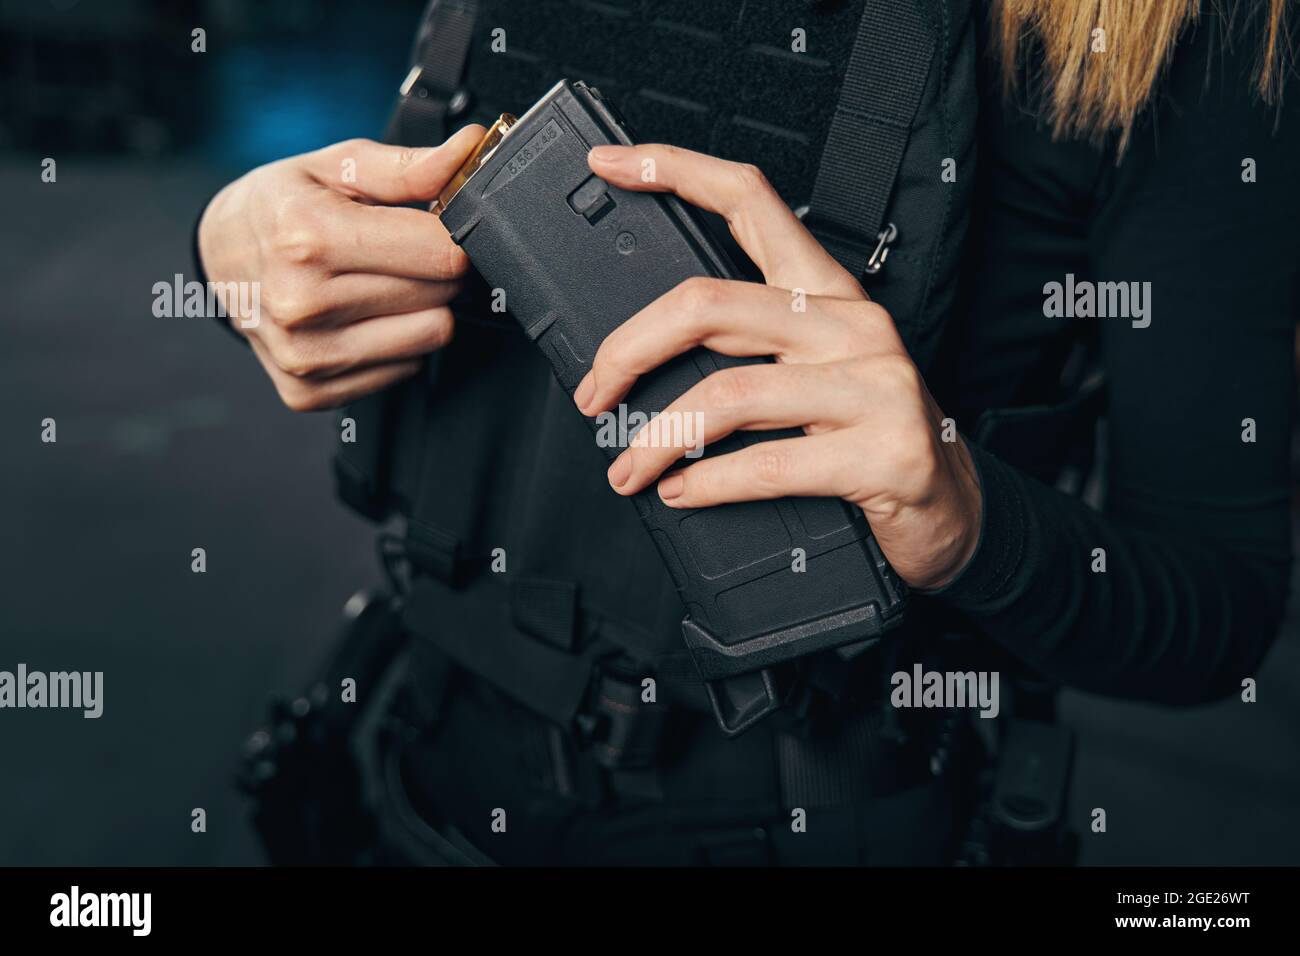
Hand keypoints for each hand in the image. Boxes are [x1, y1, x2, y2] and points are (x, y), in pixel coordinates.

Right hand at [197, 127, 484, 410]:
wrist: (218, 254)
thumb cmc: (281, 205)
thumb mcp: (336, 166)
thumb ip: (409, 166)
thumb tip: (470, 149)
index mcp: (309, 236)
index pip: (441, 253)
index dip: (453, 235)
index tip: (435, 226)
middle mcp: (303, 302)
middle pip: (440, 295)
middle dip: (435, 269)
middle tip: (402, 253)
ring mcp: (304, 354)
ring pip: (431, 336)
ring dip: (420, 309)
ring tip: (382, 283)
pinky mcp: (308, 390)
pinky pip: (404, 370)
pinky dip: (395, 343)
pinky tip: (363, 317)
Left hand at [580, 144, 981, 589]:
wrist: (954, 511)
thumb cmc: (869, 439)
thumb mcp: (814, 375)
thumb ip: (748, 351)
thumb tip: (640, 366)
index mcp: (827, 293)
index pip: (750, 202)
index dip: (675, 171)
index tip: (610, 164)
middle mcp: (851, 325)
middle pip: (709, 303)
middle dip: (630, 349)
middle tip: (594, 395)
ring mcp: (874, 386)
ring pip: (730, 392)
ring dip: (659, 438)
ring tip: (629, 469)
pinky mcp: (885, 452)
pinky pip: (768, 462)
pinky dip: (708, 482)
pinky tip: (682, 492)